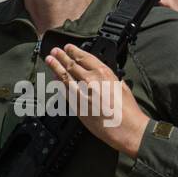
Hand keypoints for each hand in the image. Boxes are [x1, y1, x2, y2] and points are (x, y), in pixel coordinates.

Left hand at [44, 43, 149, 157]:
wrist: (127, 129)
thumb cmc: (128, 110)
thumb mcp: (122, 86)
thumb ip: (111, 79)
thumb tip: (104, 75)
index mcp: (104, 73)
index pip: (85, 57)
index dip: (74, 51)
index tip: (67, 47)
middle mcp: (91, 81)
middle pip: (72, 65)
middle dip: (61, 57)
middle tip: (53, 51)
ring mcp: (83, 94)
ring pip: (65, 77)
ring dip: (55, 67)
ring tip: (49, 61)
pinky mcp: (78, 107)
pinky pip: (65, 93)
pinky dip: (59, 85)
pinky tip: (55, 80)